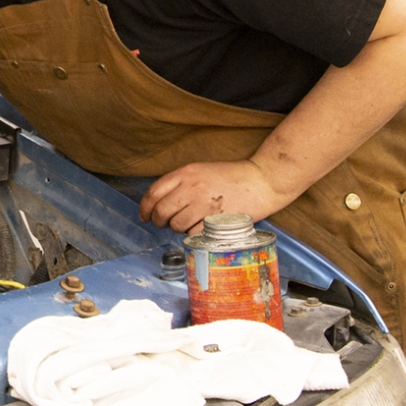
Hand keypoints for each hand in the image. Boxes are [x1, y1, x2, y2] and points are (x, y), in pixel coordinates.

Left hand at [139, 160, 291, 233]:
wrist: (261, 180)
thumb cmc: (231, 177)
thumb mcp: (201, 171)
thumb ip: (181, 183)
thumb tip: (161, 202)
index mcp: (185, 173)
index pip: (154, 192)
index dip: (145, 207)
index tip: (145, 215)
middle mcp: (191, 187)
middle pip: (161, 211)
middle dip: (158, 221)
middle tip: (162, 224)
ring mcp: (203, 203)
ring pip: (176, 224)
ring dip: (178, 228)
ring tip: (188, 224)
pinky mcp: (215, 219)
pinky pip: (193, 233)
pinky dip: (194, 234)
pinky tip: (201, 229)